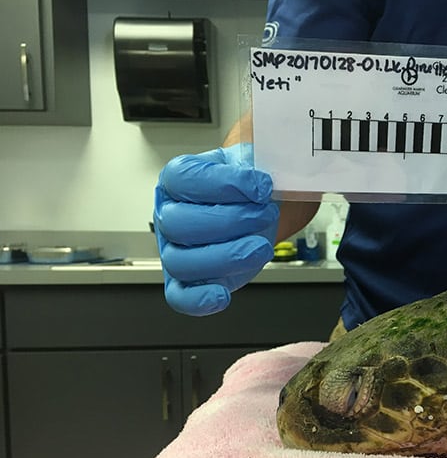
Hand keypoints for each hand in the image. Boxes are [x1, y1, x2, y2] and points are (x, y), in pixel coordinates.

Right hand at [154, 143, 278, 315]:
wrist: (263, 205)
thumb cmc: (251, 184)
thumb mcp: (254, 159)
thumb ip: (256, 158)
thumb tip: (264, 166)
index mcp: (178, 180)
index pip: (185, 179)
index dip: (226, 184)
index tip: (262, 186)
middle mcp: (170, 214)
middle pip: (180, 225)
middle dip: (232, 221)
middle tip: (265, 214)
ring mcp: (176, 249)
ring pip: (182, 263)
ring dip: (227, 257)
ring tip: (260, 246)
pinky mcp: (191, 280)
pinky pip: (181, 296)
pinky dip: (198, 299)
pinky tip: (221, 294)